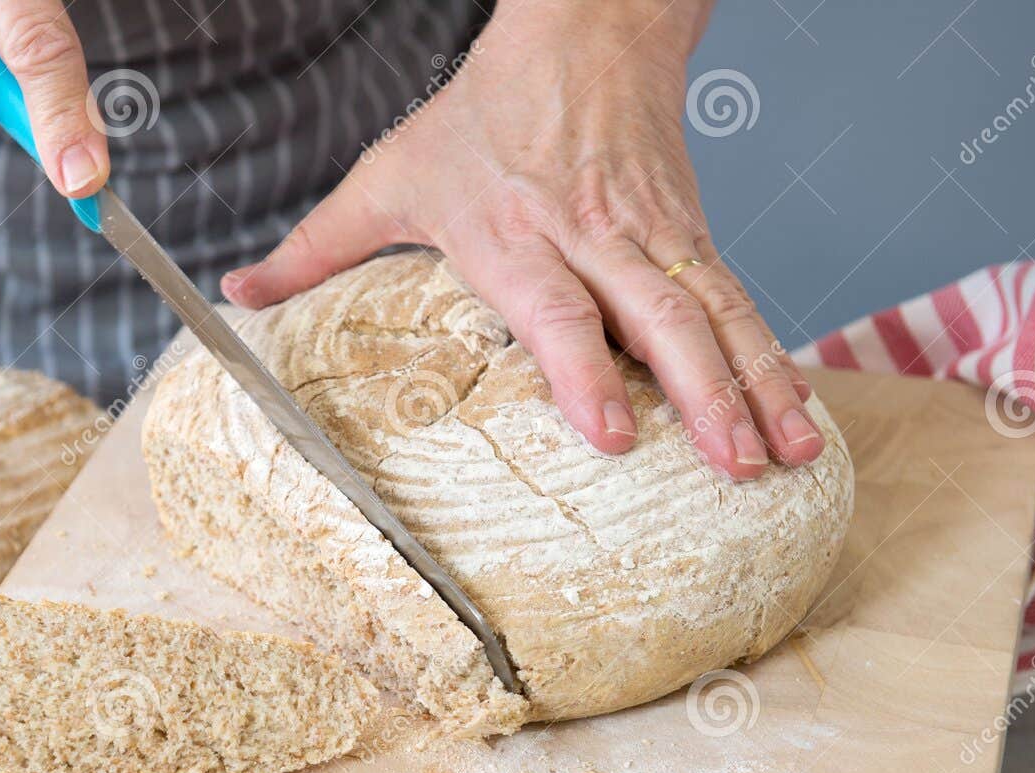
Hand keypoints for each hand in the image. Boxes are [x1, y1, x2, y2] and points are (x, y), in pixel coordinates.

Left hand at [222, 0, 820, 480]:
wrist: (582, 33)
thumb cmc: (480, 117)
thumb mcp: (388, 177)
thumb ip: (315, 249)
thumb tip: (238, 297)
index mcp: (516, 232)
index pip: (559, 310)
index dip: (585, 371)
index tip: (610, 434)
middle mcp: (593, 238)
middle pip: (658, 318)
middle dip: (701, 396)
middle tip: (730, 466)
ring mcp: (651, 236)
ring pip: (714, 313)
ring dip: (756, 385)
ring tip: (786, 456)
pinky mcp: (691, 232)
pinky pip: (737, 298)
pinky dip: (772, 356)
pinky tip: (796, 410)